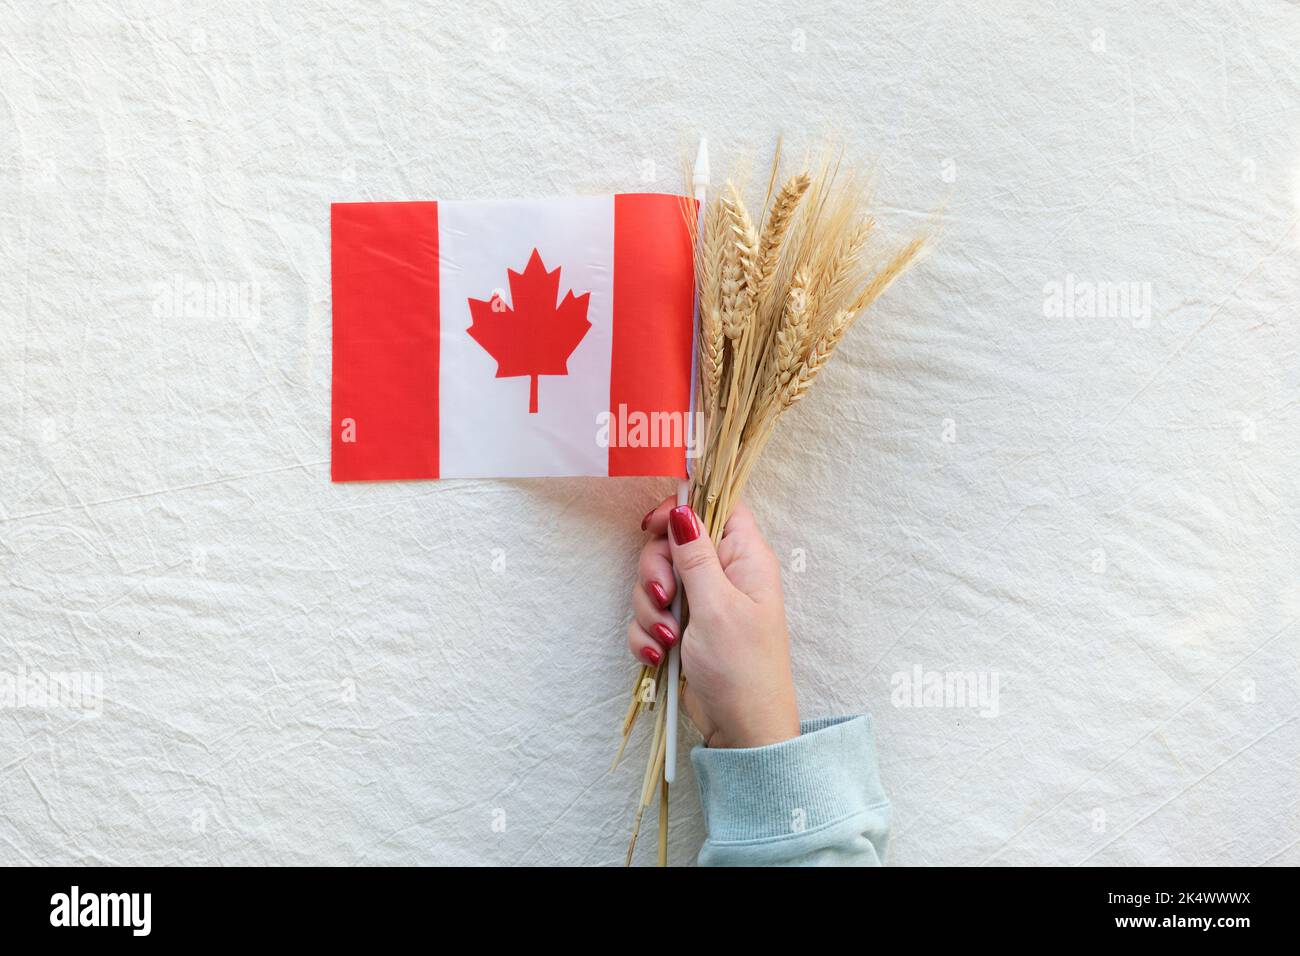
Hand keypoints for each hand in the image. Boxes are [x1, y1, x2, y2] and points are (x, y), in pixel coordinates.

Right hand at [628, 498, 799, 748]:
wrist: (741, 730)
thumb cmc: (742, 668)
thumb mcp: (717, 606)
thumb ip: (696, 556)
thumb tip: (682, 509)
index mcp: (745, 559)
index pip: (715, 507)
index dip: (682, 509)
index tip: (653, 526)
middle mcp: (723, 574)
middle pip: (673, 544)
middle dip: (656, 572)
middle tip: (666, 598)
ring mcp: (701, 602)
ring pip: (655, 581)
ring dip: (650, 609)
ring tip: (668, 640)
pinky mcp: (682, 629)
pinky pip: (649, 615)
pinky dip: (646, 633)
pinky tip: (659, 655)